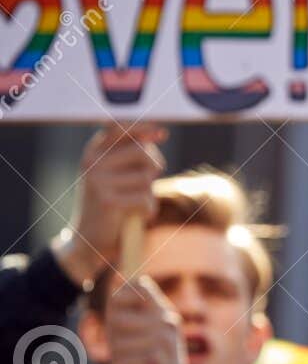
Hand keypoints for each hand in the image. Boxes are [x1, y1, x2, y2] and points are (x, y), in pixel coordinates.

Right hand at [54, 123, 166, 286]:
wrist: (90, 238)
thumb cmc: (114, 199)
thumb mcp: (120, 171)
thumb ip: (136, 150)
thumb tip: (160, 132)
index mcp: (94, 150)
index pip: (118, 125)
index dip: (143, 126)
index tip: (162, 134)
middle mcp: (91, 161)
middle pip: (143, 151)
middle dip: (154, 166)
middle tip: (146, 181)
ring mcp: (96, 181)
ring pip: (147, 177)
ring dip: (149, 192)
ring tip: (133, 200)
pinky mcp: (106, 201)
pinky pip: (145, 199)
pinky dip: (148, 210)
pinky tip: (134, 215)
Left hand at [105, 276, 191, 363]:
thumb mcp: (142, 338)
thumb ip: (132, 314)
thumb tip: (132, 281)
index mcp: (165, 315)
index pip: (135, 286)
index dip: (119, 297)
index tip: (119, 318)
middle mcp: (168, 323)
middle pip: (116, 317)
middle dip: (113, 339)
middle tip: (129, 355)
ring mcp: (163, 341)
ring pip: (116, 341)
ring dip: (118, 359)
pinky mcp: (154, 360)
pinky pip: (120, 360)